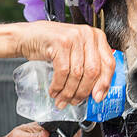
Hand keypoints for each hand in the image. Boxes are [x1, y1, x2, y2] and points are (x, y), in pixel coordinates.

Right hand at [0, 22, 115, 107]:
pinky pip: (63, 71)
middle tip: (75, 102)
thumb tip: (99, 92)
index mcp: (97, 36)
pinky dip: (58, 86)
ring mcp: (74, 37)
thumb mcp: (76, 52)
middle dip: (83, 91)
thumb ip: (89, 66)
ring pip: (77, 74)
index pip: (108, 63)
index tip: (98, 98)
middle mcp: (88, 34)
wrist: (27, 37)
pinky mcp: (60, 42)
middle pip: (93, 71)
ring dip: (69, 92)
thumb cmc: (52, 46)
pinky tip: (54, 91)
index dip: (104, 84)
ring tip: (62, 99)